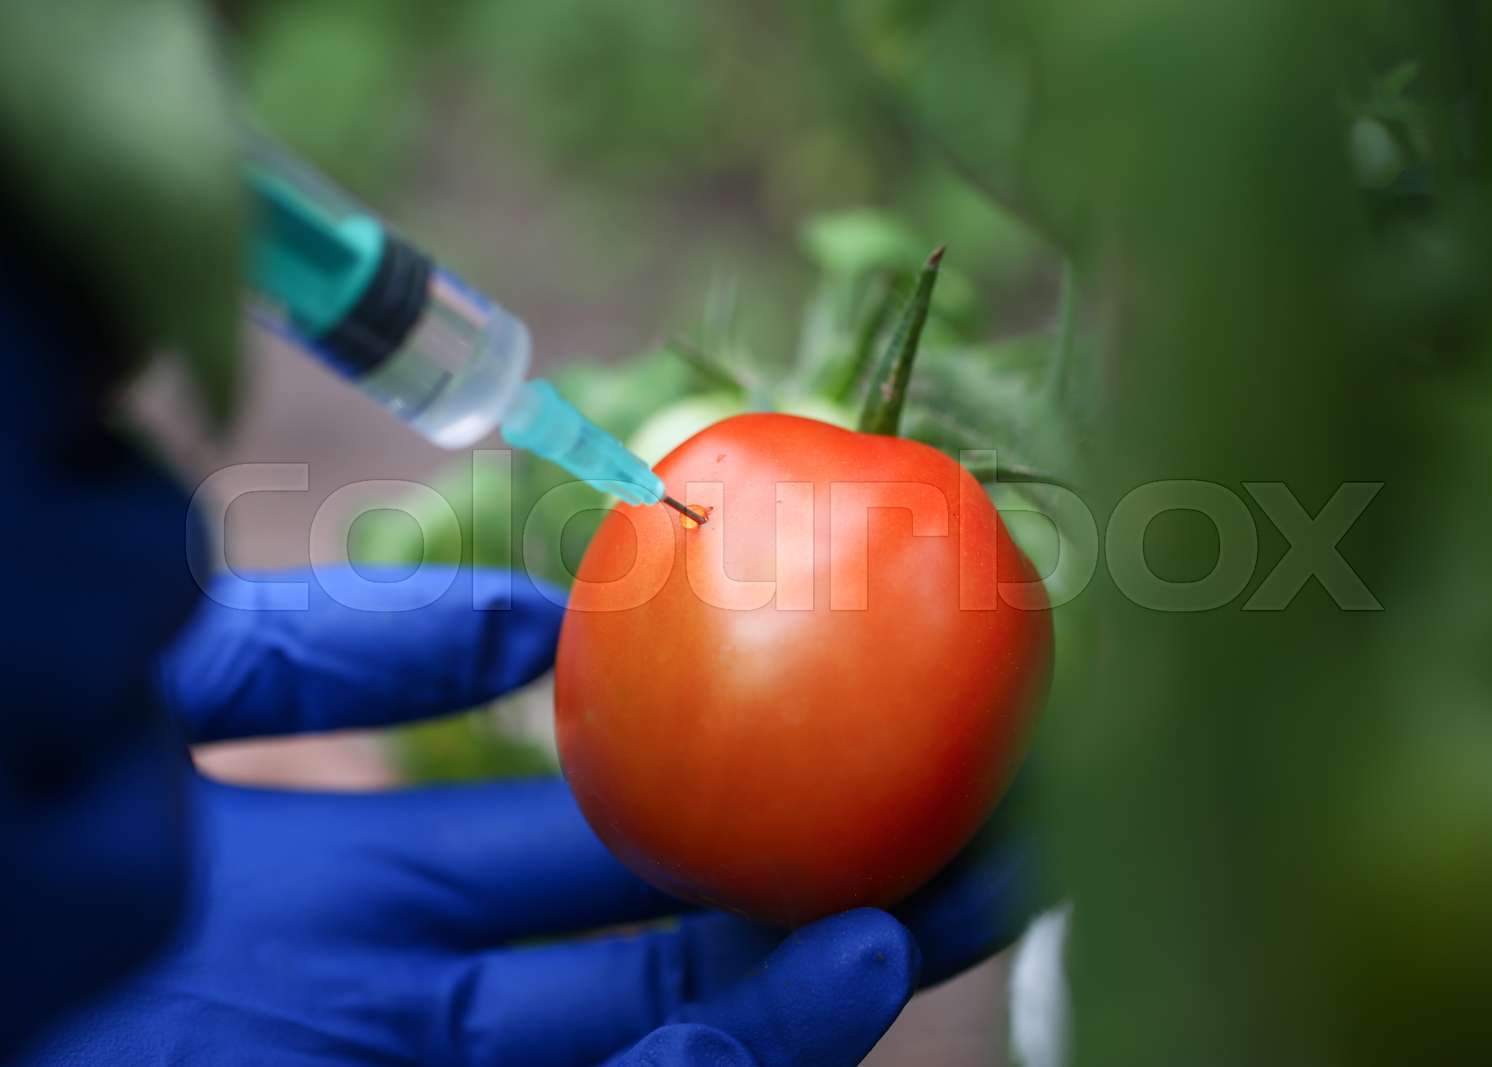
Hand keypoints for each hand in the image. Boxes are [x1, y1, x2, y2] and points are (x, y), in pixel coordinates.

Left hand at [20, 566, 1027, 1066]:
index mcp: (356, 891)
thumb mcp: (151, 711)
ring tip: (985, 883)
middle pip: (668, 929)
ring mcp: (424, 1063)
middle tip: (993, 803)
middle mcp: (419, 994)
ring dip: (841, 962)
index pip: (585, 839)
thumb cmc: (14, 854)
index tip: (858, 706)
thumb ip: (314, 654)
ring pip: (675, 1025)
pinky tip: (845, 975)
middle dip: (833, 869)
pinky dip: (739, 1050)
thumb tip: (536, 629)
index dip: (724, 776)